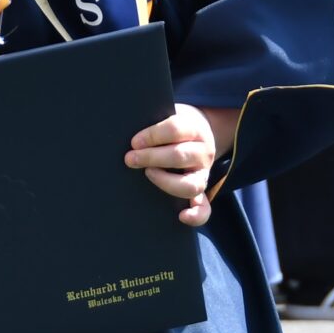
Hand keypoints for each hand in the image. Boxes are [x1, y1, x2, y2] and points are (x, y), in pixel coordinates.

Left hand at [127, 104, 228, 226]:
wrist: (198, 133)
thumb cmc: (173, 128)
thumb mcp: (168, 115)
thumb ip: (153, 121)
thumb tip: (128, 133)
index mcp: (195, 129)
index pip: (175, 130)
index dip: (152, 135)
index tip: (134, 142)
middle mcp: (203, 152)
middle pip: (180, 156)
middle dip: (151, 157)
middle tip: (130, 158)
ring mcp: (203, 174)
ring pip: (191, 184)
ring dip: (165, 181)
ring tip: (148, 174)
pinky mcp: (200, 191)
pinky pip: (204, 209)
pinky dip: (196, 215)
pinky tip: (181, 216)